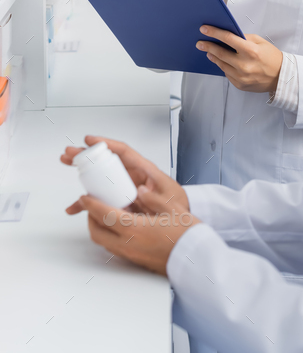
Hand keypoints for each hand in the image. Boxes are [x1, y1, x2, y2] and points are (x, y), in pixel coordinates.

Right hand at [61, 135, 188, 214]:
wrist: (177, 220)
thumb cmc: (175, 204)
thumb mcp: (169, 198)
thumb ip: (157, 195)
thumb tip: (142, 190)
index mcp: (143, 169)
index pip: (123, 151)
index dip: (106, 143)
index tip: (90, 139)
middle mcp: (131, 174)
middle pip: (107, 160)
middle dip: (87, 153)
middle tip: (70, 151)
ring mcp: (124, 186)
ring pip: (100, 175)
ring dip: (83, 170)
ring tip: (66, 163)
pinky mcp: (119, 198)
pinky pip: (100, 195)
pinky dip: (87, 200)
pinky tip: (75, 206)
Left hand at [75, 193, 197, 275]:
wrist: (196, 260)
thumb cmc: (187, 235)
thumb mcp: (172, 208)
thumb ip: (153, 198)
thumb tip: (141, 190)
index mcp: (135, 229)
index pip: (104, 215)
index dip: (91, 205)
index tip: (85, 197)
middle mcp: (129, 244)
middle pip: (97, 232)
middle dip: (90, 218)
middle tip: (91, 205)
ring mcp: (131, 255)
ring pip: (104, 242)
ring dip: (99, 228)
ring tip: (105, 214)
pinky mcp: (136, 261)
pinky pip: (114, 248)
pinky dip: (110, 236)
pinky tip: (121, 227)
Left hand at [197, 26, 283, 92]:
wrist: (281, 77)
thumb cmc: (272, 58)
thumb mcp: (261, 42)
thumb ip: (245, 38)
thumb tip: (229, 36)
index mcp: (251, 51)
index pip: (228, 39)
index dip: (214, 33)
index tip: (205, 29)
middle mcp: (244, 65)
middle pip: (220, 53)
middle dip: (208, 46)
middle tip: (200, 43)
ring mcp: (241, 76)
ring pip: (221, 64)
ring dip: (213, 56)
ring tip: (208, 51)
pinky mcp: (239, 84)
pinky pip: (227, 73)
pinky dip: (223, 66)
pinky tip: (221, 61)